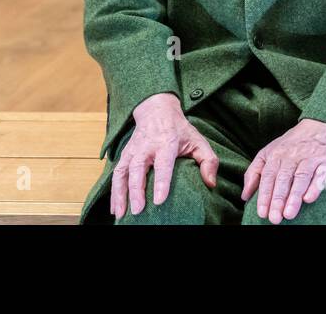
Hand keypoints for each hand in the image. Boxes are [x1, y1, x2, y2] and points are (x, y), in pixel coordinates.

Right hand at [110, 92, 218, 218]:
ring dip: (120, 193)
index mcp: (167, 142)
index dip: (161, 182)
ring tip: (121, 214)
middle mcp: (147, 146)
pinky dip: (114, 191)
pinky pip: (116, 174)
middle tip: (138, 210)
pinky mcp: (124, 155)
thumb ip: (208, 161)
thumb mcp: (198, 140)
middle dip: (136, 190)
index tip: (159, 200)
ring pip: (122, 172)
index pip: (163, 164)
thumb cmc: (180, 130)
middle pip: (138, 168)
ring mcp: (133, 150)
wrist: (157, 110)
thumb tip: (211, 183)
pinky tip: (115, 209)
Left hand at [243, 118, 325, 223]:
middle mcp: (293, 156)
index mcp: (276, 154)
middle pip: (283, 179)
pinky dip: (316, 187)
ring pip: (301, 178)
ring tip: (288, 214)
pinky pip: (322, 174)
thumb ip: (255, 172)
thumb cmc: (293, 143)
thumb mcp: (269, 151)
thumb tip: (245, 195)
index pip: (268, 176)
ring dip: (294, 196)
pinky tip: (309, 198)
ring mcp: (310, 158)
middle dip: (278, 199)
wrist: (322, 124)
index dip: (264, 195)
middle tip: (274, 218)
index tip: (262, 213)